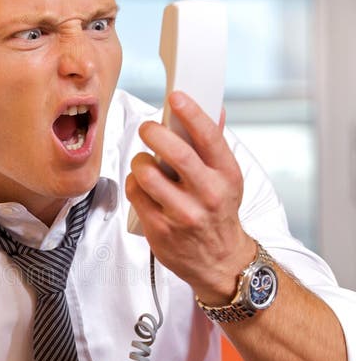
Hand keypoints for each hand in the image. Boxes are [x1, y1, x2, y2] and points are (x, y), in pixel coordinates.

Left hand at [125, 91, 254, 303]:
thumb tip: (214, 109)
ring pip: (147, 173)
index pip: (209, 138)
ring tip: (143, 161)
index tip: (176, 98)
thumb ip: (215, 146)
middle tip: (147, 128)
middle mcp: (208, 195)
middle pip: (175, 154)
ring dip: (139, 161)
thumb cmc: (220, 215)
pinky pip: (135, 194)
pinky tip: (141, 185)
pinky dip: (133, 183)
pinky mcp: (161, 229)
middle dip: (154, 133)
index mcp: (227, 176)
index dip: (191, 113)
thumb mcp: (227, 179)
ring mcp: (183, 214)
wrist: (220, 262)